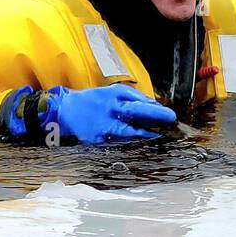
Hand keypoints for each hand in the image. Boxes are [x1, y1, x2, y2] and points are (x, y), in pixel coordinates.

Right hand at [45, 84, 175, 144]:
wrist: (65, 111)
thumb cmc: (94, 100)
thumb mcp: (113, 92)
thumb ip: (133, 97)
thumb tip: (154, 105)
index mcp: (113, 97)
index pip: (138, 102)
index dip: (155, 110)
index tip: (170, 115)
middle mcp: (108, 110)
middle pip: (134, 114)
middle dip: (154, 118)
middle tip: (169, 122)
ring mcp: (102, 126)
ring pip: (128, 133)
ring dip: (145, 135)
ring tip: (159, 136)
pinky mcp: (97, 140)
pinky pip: (119, 142)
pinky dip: (132, 143)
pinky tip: (143, 143)